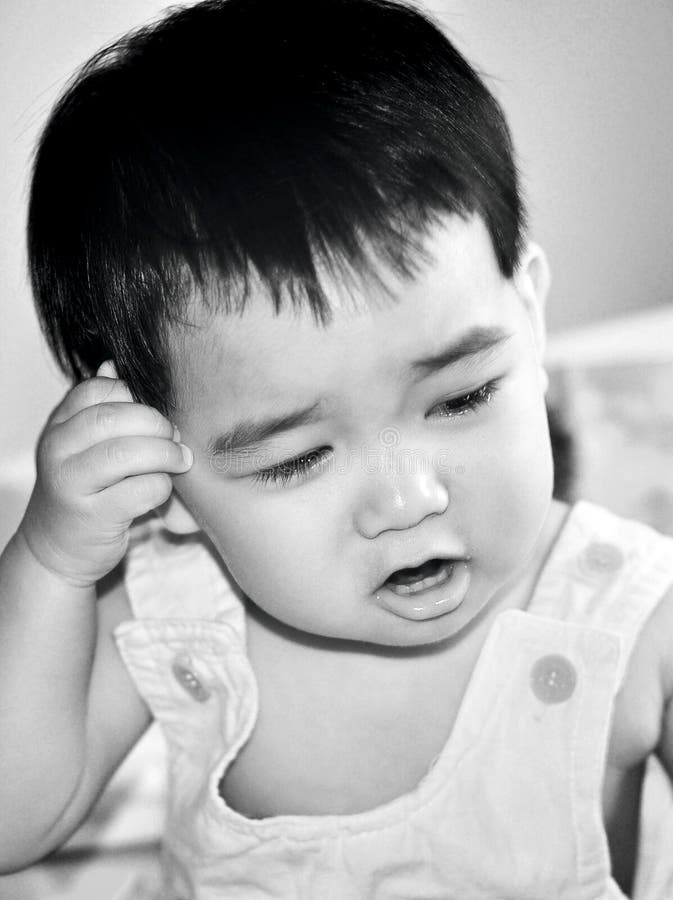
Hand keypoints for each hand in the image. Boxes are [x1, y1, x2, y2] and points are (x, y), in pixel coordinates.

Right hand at [18, 362, 191, 587]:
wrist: (58, 548)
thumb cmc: (85, 490)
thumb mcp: (84, 446)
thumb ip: (102, 409)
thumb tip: (114, 365)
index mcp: (59, 425)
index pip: (99, 389)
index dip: (138, 397)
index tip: (158, 414)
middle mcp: (58, 450)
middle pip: (115, 417)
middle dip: (157, 424)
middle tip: (176, 438)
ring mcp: (71, 484)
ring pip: (127, 453)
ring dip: (165, 454)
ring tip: (180, 461)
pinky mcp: (93, 516)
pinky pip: (140, 490)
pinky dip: (162, 486)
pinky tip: (163, 489)